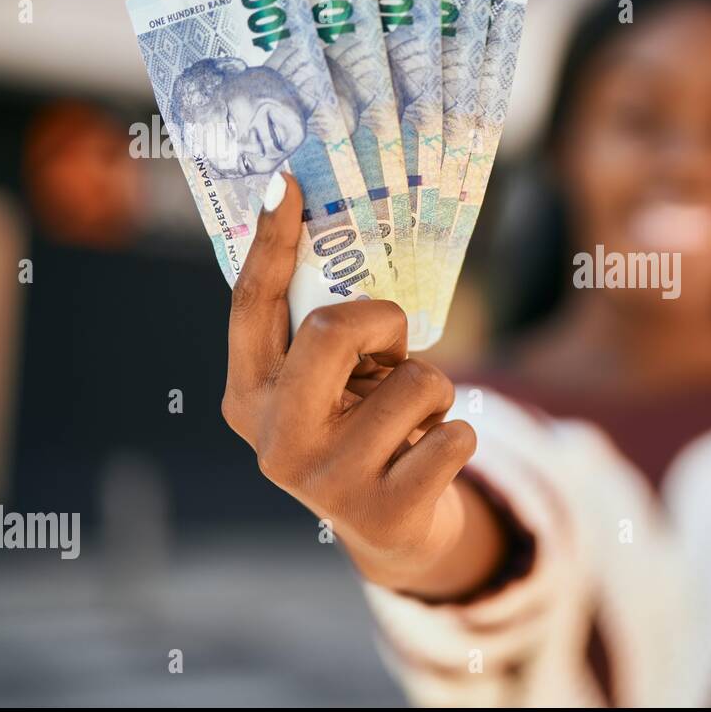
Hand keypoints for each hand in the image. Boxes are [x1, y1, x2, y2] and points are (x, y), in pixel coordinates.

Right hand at [220, 173, 499, 595]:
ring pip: (418, 381)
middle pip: (334, 329)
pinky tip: (432, 458)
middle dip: (385, 322)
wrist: (394, 531)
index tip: (287, 180)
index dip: (272, 240)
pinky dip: (460, 435)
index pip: (254, 304)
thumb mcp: (329, 387)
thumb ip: (324, 335)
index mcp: (250, 397)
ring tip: (415, 420)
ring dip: (436, 391)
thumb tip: (343, 232)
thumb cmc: (364, 432)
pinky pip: (458, 434)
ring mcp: (327, 483)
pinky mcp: (386, 512)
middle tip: (393, 344)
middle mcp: (276, 440)